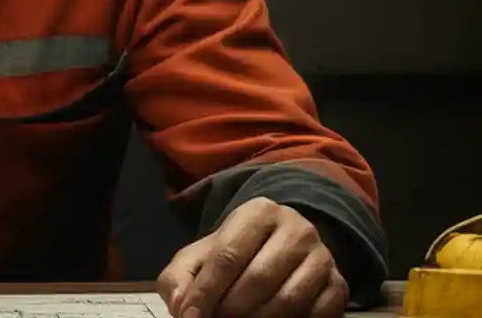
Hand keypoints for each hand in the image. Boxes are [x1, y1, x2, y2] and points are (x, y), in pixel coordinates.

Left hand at [158, 197, 348, 317]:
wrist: (275, 249)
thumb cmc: (230, 256)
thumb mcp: (198, 258)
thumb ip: (181, 279)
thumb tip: (183, 308)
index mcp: (258, 212)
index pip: (227, 256)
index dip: (206, 292)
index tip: (191, 316)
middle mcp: (296, 228)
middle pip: (259, 278)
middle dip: (231, 309)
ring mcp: (322, 256)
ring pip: (289, 299)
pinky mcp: (339, 284)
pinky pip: (319, 313)